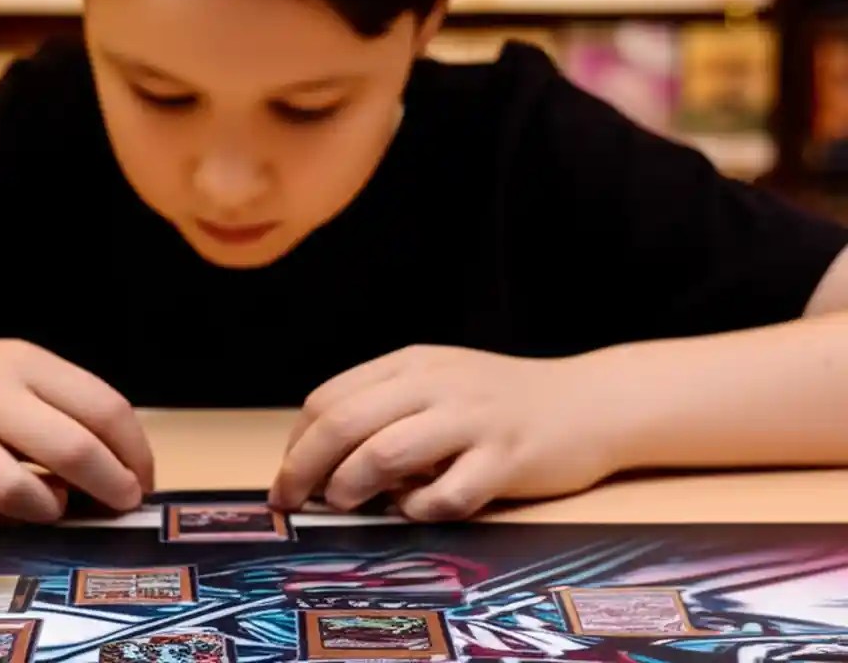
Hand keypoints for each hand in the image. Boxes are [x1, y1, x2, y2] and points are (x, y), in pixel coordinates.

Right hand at [0, 339, 153, 526]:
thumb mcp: (18, 374)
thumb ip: (68, 408)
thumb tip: (127, 467)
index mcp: (22, 363)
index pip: (103, 408)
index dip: (135, 453)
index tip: (142, 480)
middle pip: (71, 450)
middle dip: (110, 486)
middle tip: (119, 504)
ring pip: (16, 491)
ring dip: (47, 510)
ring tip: (50, 505)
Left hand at [268, 345, 620, 520]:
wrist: (589, 403)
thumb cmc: (499, 401)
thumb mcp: (436, 385)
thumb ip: (384, 409)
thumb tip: (318, 459)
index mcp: (410, 365)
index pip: (329, 399)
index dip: (296, 443)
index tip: (287, 477)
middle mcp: (435, 386)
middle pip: (343, 424)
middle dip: (302, 469)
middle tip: (290, 503)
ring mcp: (471, 421)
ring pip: (384, 455)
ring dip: (350, 487)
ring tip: (346, 503)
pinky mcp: (505, 460)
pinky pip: (444, 496)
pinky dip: (416, 510)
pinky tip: (415, 509)